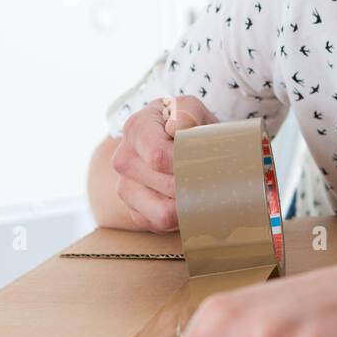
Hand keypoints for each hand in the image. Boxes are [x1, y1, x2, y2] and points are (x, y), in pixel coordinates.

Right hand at [110, 95, 216, 231]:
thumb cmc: (188, 125)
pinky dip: (181, 218)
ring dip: (190, 205)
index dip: (187, 164)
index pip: (159, 158)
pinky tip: (188, 200)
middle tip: (212, 177)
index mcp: (136, 129)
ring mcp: (125, 188)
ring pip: (163, 214)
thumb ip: (188, 111)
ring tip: (201, 189)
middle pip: (167, 187)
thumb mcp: (192, 109)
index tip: (207, 160)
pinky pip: (161, 226)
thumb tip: (177, 125)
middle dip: (194, 184)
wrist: (180, 143)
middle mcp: (124, 159)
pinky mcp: (135, 212)